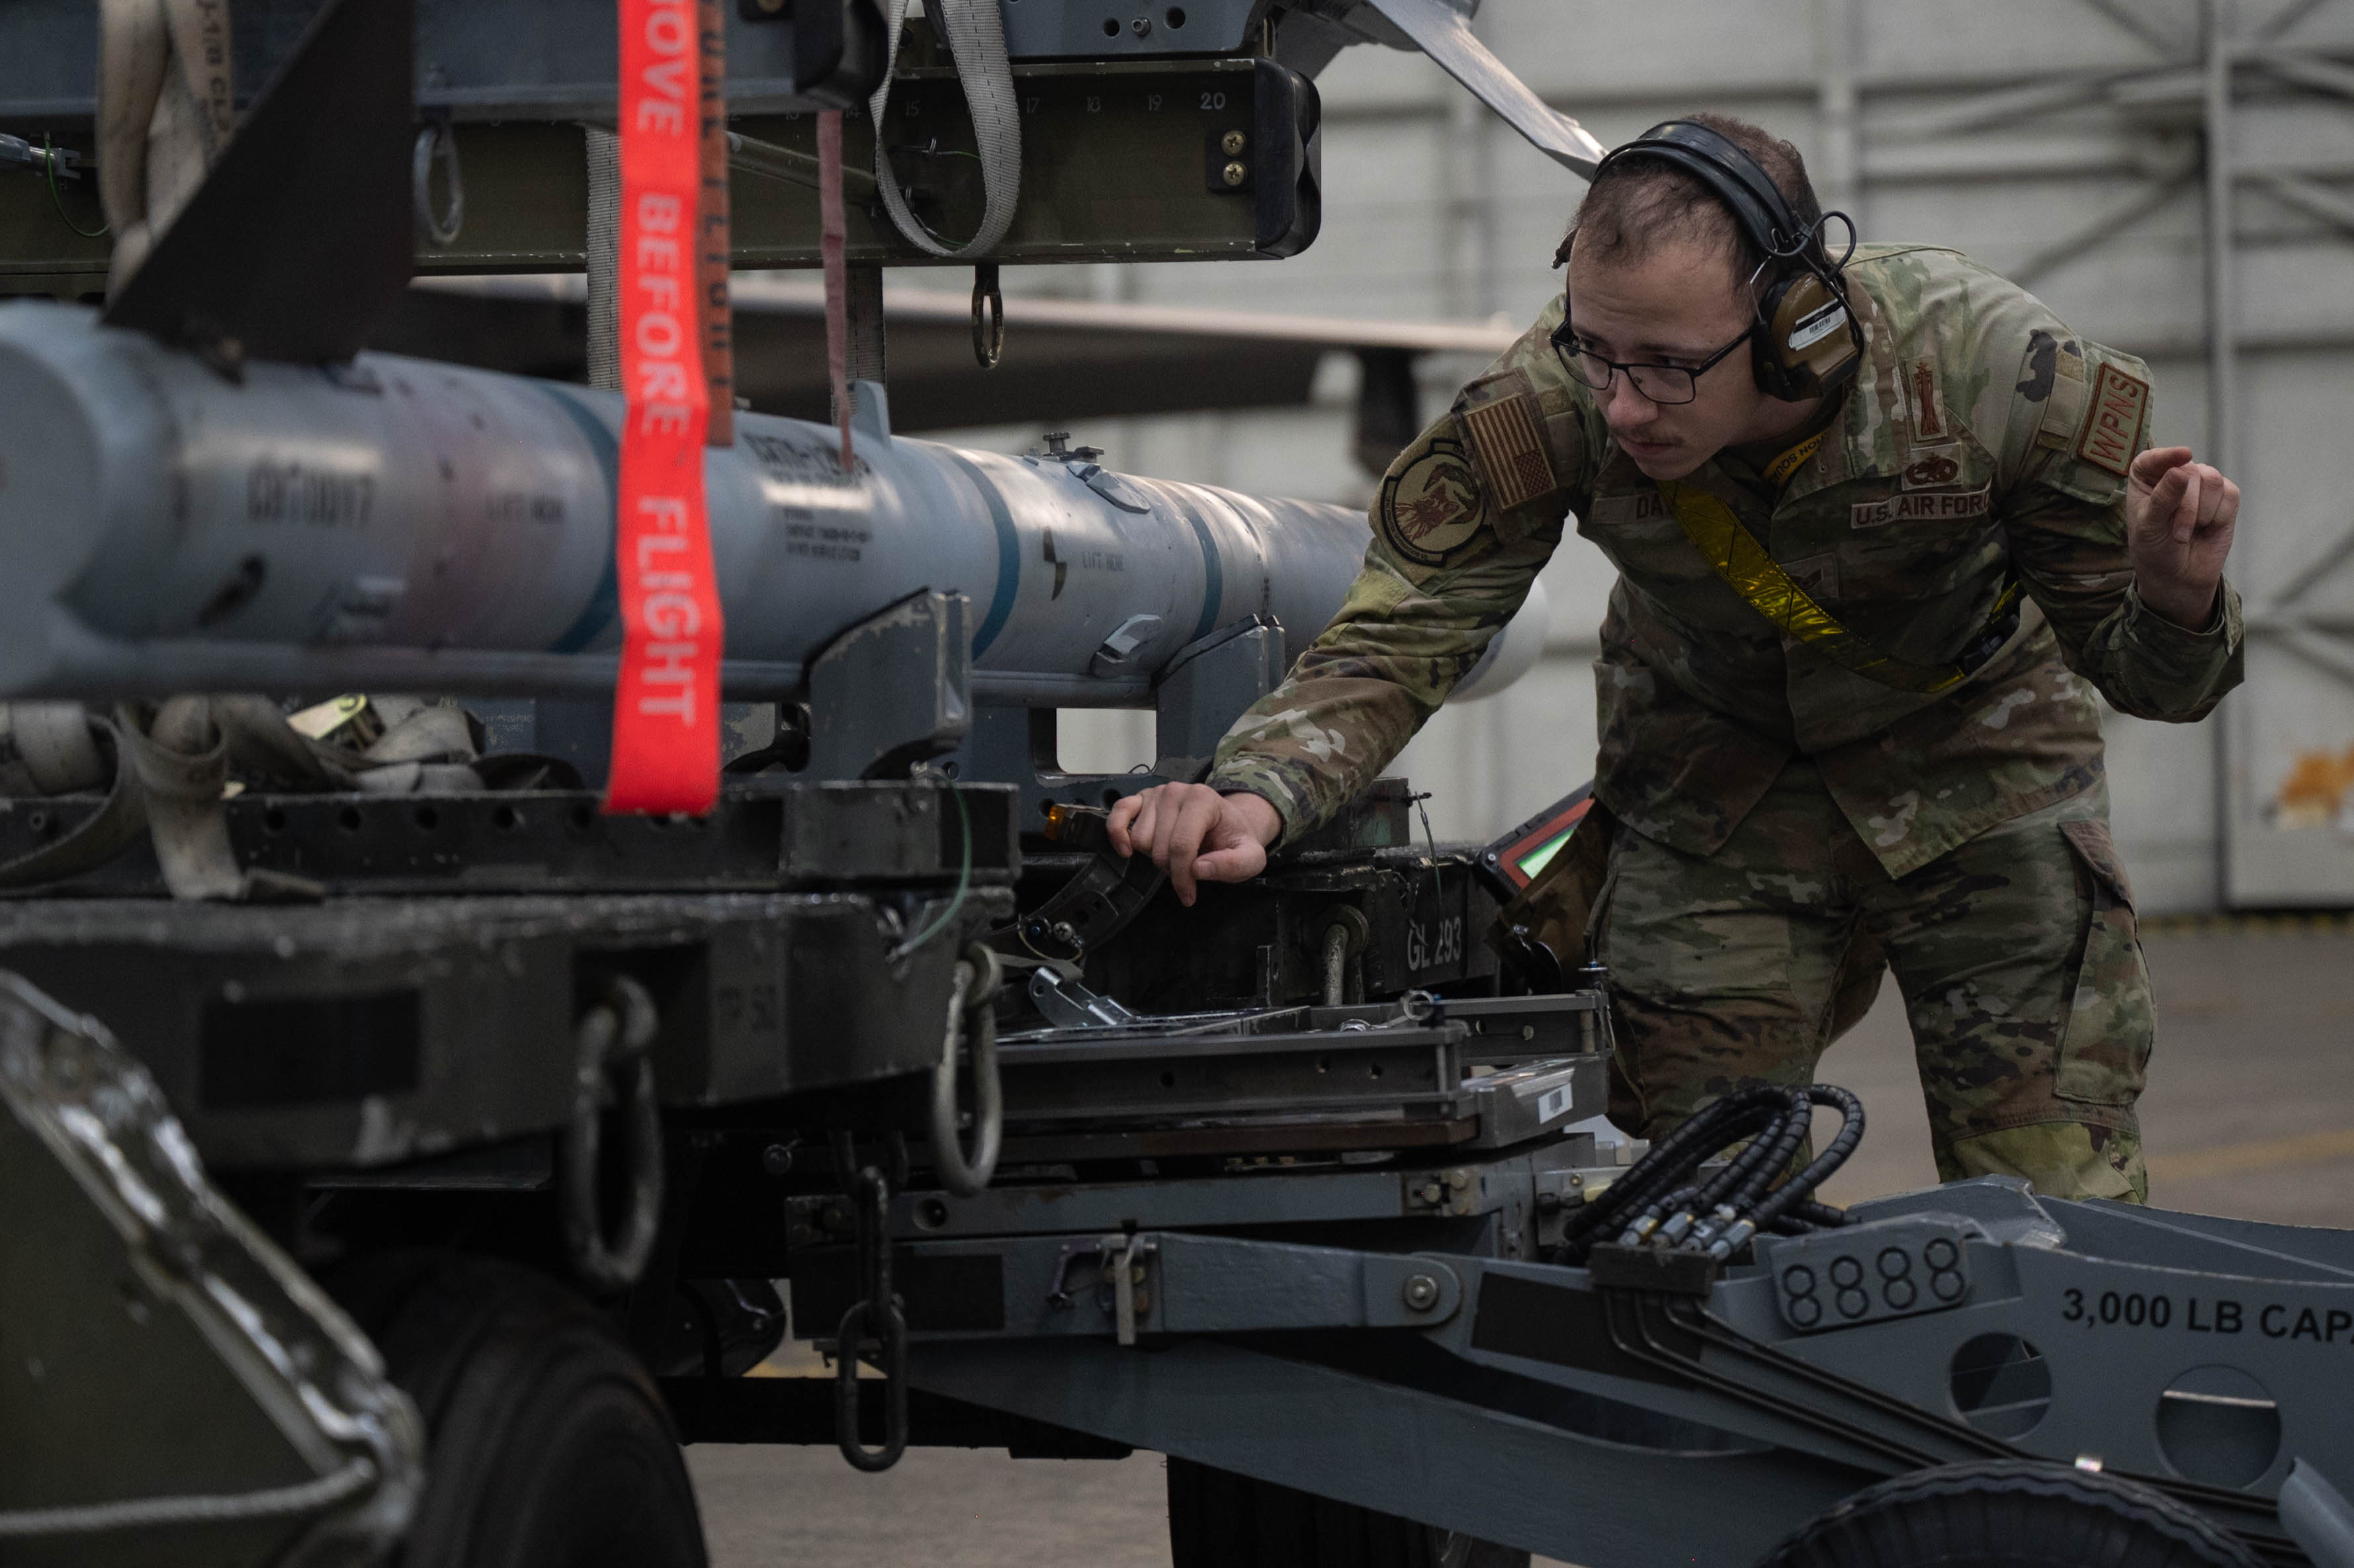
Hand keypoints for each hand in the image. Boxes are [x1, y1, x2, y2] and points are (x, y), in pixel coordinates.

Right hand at [1105, 783, 1281, 905]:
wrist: (1227, 824)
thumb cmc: (1234, 841)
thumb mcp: (1250, 858)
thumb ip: (1232, 865)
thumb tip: (1199, 869)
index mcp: (1203, 799)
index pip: (1181, 845)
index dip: (1182, 877)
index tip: (1189, 896)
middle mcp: (1176, 791)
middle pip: (1158, 847)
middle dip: (1171, 867)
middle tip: (1188, 867)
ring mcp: (1156, 793)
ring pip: (1139, 840)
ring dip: (1154, 855)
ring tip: (1174, 853)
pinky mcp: (1140, 798)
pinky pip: (1118, 815)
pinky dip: (1117, 834)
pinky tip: (1127, 850)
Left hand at [2126, 446, 2237, 629]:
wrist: (2179, 577)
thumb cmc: (2155, 549)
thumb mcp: (2150, 527)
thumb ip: (2163, 498)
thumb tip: (2180, 470)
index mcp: (2146, 479)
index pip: (2153, 458)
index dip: (2167, 455)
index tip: (2184, 456)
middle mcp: (2174, 475)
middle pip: (2191, 472)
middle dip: (2187, 507)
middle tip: (2178, 534)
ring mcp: (2201, 485)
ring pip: (2212, 480)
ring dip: (2202, 513)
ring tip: (2188, 533)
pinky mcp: (2225, 497)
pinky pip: (2230, 495)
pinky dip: (2220, 516)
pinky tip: (2208, 529)